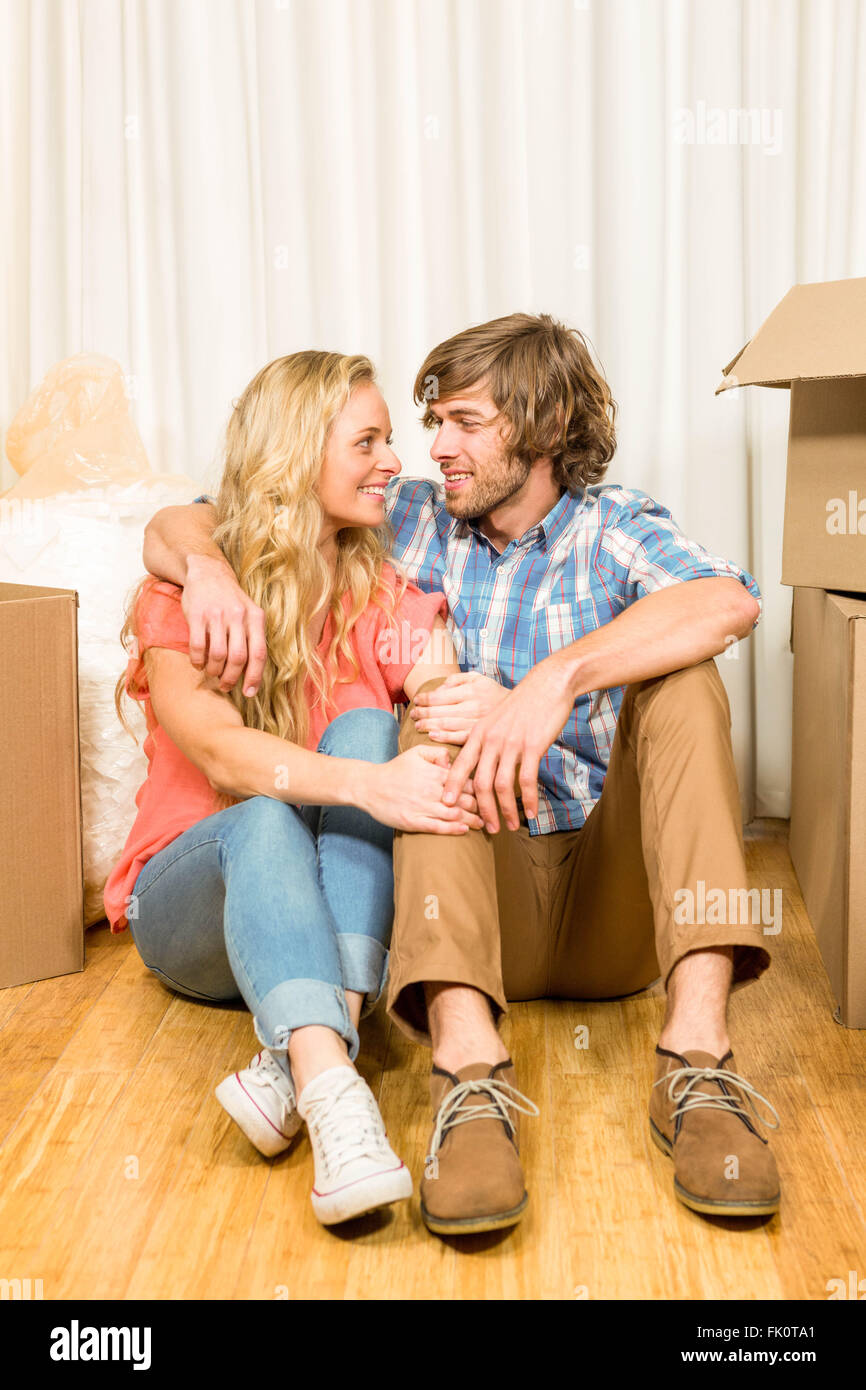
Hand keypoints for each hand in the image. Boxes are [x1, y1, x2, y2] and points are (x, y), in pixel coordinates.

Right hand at [182, 555, 267, 695]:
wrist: (208, 571)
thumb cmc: (230, 600)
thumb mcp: (249, 613)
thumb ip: (252, 638)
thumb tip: (252, 673)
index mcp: (256, 618)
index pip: (259, 654)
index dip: (254, 677)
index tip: (249, 693)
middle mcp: (238, 616)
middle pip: (238, 658)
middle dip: (231, 678)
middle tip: (225, 686)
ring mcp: (217, 615)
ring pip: (218, 655)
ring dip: (213, 671)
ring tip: (211, 673)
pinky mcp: (197, 615)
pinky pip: (198, 646)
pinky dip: (198, 661)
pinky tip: (198, 663)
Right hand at [361, 746, 482, 833]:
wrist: (369, 786)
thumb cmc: (394, 770)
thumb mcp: (415, 753)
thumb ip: (437, 752)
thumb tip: (453, 760)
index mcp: (434, 773)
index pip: (465, 781)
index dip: (480, 788)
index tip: (489, 793)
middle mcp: (430, 790)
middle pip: (464, 800)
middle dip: (480, 806)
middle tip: (492, 811)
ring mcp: (422, 807)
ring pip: (454, 815)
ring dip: (471, 820)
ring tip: (483, 823)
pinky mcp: (413, 822)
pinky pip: (438, 827)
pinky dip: (454, 829)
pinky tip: (464, 830)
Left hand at [409, 671, 509, 743]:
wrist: (523, 709)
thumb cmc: (494, 693)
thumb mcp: (478, 678)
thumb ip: (458, 679)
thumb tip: (440, 687)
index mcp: (471, 690)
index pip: (440, 695)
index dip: (424, 699)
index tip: (416, 701)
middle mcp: (473, 706)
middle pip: (440, 711)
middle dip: (422, 713)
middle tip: (413, 715)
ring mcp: (477, 722)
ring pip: (446, 725)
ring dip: (428, 726)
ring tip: (418, 726)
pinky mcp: (481, 736)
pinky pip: (459, 738)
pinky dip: (444, 737)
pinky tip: (432, 736)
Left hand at [442, 653, 576, 832]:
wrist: (547, 684)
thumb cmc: (523, 704)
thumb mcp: (496, 718)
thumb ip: (487, 740)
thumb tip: (483, 765)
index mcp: (479, 733)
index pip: (460, 765)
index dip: (452, 786)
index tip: (446, 805)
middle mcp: (491, 740)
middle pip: (480, 783)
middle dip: (483, 809)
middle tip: (488, 828)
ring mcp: (511, 743)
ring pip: (502, 785)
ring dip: (506, 810)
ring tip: (511, 826)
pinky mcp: (532, 746)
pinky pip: (527, 780)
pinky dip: (529, 800)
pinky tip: (531, 812)